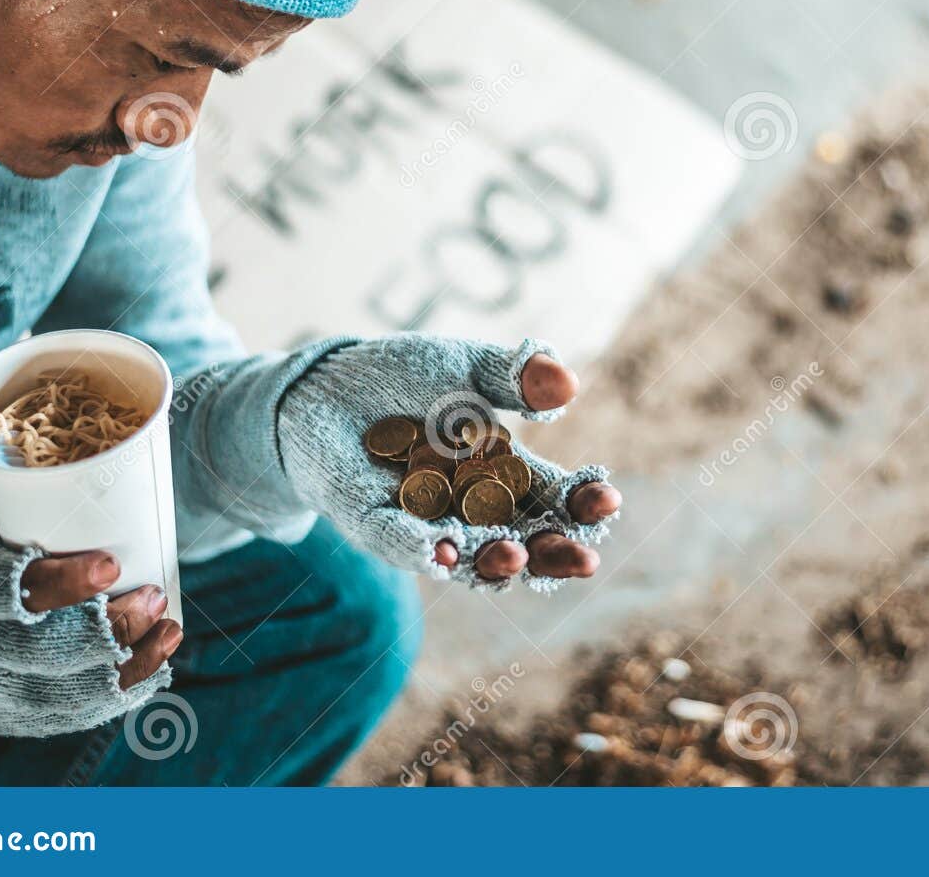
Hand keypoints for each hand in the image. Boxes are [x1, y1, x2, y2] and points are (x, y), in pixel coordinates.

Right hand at [0, 485, 175, 736]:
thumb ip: (23, 494)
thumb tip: (99, 445)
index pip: (13, 588)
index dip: (67, 582)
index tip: (112, 563)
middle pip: (53, 648)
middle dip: (116, 624)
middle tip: (155, 594)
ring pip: (71, 687)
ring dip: (131, 658)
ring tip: (168, 626)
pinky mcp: (4, 715)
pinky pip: (70, 714)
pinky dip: (118, 691)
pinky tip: (153, 664)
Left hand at [278, 334, 622, 590]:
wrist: (321, 384)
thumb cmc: (400, 376)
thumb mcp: (464, 366)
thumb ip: (513, 374)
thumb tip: (567, 384)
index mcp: (502, 473)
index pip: (553, 497)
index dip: (581, 503)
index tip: (607, 499)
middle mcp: (469, 508)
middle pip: (523, 542)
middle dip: (553, 552)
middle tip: (584, 556)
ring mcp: (422, 521)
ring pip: (467, 557)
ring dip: (492, 564)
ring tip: (516, 557)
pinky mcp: (369, 522)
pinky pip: (397, 543)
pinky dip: (419, 549)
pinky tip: (442, 552)